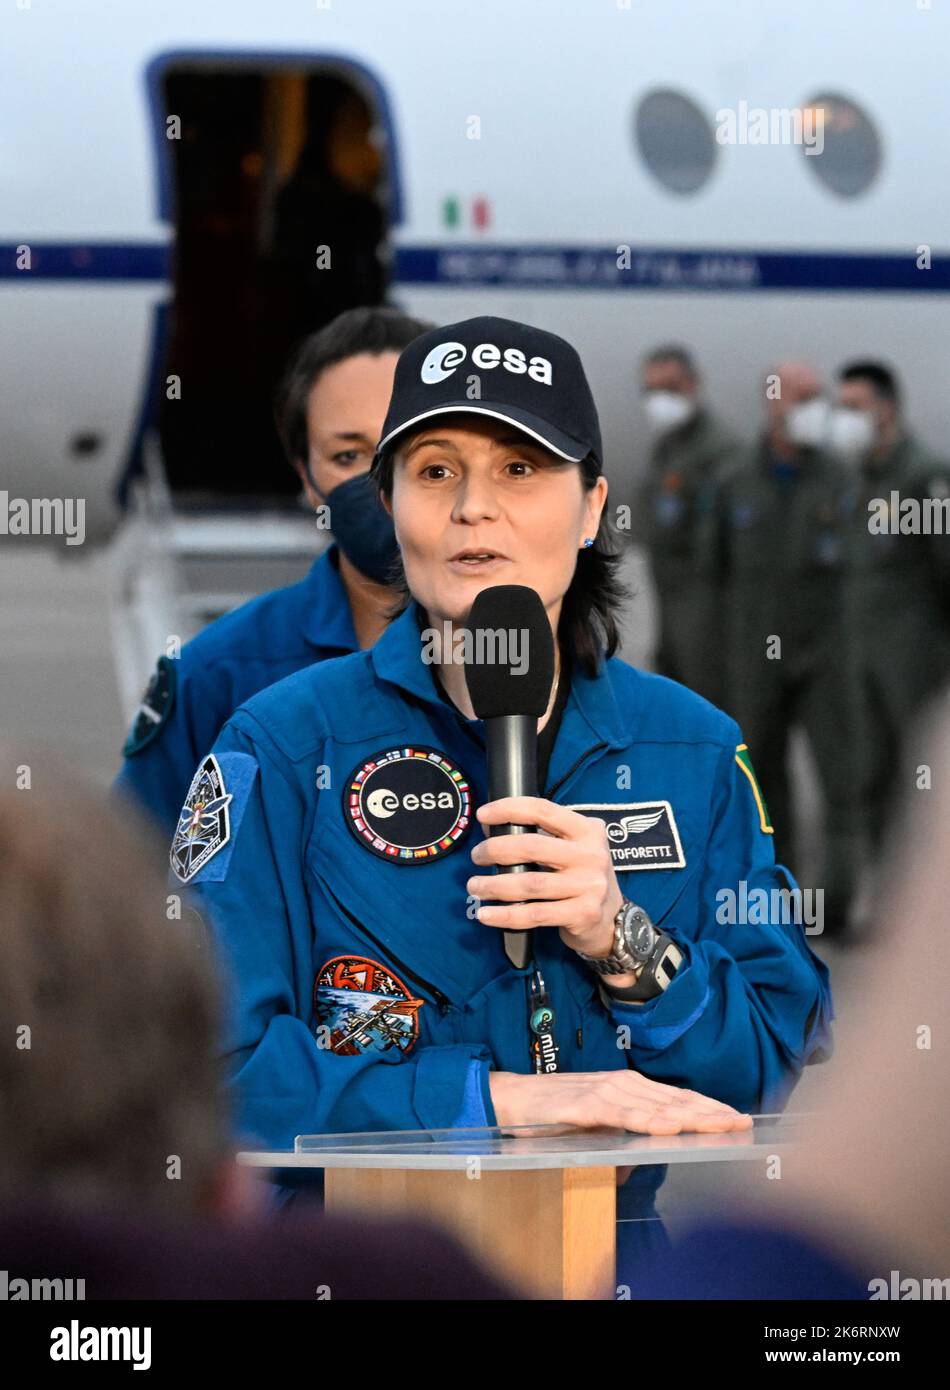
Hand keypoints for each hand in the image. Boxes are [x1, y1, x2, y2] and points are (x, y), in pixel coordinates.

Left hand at [467, 796, 623, 958]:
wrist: (612, 919)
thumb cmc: (582, 877)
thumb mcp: (573, 848)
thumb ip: (542, 836)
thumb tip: (492, 829)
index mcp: (587, 829)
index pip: (542, 810)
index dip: (509, 809)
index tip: (482, 815)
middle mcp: (591, 854)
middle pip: (531, 846)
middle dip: (495, 850)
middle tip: (477, 857)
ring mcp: (589, 885)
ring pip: (529, 883)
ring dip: (494, 885)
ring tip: (474, 886)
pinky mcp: (582, 914)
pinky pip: (535, 914)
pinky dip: (505, 915)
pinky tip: (485, 914)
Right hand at [489, 1069, 752, 1134]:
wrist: (509, 1098)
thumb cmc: (554, 1112)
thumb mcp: (597, 1122)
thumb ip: (626, 1130)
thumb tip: (655, 1146)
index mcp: (628, 1087)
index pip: (677, 1098)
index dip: (709, 1107)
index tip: (739, 1117)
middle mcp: (622, 1084)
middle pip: (675, 1100)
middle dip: (712, 1111)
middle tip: (743, 1122)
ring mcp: (604, 1092)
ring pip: (656, 1105)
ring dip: (691, 1115)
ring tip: (719, 1123)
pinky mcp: (584, 1105)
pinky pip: (622, 1114)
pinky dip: (647, 1119)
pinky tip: (668, 1126)